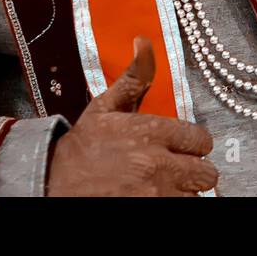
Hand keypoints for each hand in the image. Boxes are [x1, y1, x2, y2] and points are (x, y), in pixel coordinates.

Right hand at [47, 36, 217, 195]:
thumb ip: (134, 78)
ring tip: (163, 185)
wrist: (51, 183)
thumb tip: (144, 43)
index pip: (201, 140)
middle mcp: (159, 164)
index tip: (182, 148)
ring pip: (194, 194)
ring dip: (183, 191)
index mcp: (152, 132)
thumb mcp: (105, 107)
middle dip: (193, 171)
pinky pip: (180, 208)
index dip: (193, 145)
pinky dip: (172, 203)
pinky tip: (154, 196)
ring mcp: (155, 194)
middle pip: (206, 173)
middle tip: (176, 170)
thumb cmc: (80, 148)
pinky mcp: (150, 212)